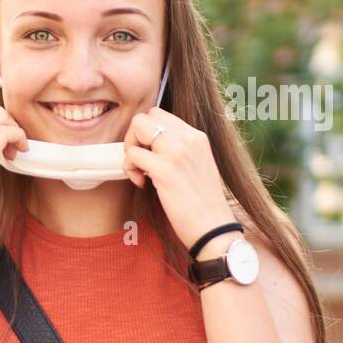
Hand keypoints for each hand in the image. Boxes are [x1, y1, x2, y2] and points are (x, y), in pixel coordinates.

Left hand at [123, 107, 236, 250]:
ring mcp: (177, 152)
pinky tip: (142, 183)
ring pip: (137, 127)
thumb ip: (178, 150)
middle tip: (141, 162)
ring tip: (141, 172)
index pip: (159, 114)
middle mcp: (188, 138)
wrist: (213, 227)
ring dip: (130, 150)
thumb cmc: (201, 203)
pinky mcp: (165, 169)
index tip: (150, 155)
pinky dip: (129, 169)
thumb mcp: (196, 165)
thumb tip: (149, 145)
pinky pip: (132, 154)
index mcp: (197, 136)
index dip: (146, 133)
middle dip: (134, 137)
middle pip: (145, 116)